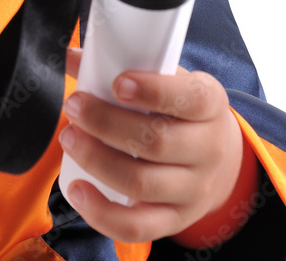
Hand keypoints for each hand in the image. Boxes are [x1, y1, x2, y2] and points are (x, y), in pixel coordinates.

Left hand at [59, 50, 243, 243]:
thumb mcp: (168, 80)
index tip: (118, 83)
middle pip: (157, 141)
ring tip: (70, 138)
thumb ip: (126, 66)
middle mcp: (208, 149)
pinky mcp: (174, 220)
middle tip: (74, 105)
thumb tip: (74, 58)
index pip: (191, 98)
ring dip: (97, 160)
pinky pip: (138, 227)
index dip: (154, 91)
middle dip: (105, 123)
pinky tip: (77, 190)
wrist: (215, 158)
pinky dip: (102, 213)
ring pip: (142, 182)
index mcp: (210, 105)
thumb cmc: (178, 110)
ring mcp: (193, 189)